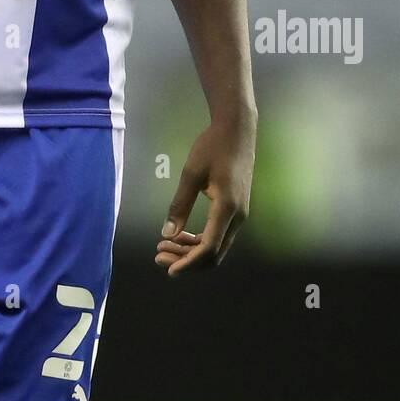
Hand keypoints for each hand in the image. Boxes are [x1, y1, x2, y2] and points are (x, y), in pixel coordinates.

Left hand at [155, 114, 254, 275]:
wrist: (237, 131)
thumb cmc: (213, 147)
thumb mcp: (191, 173)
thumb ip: (179, 205)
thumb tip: (167, 233)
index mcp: (227, 208)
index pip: (208, 248)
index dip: (188, 263)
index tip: (169, 269)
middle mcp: (238, 217)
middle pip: (214, 254)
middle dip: (186, 260)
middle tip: (159, 255)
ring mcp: (240, 214)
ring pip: (217, 246)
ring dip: (191, 251)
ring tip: (165, 246)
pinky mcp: (237, 209)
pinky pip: (219, 235)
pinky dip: (200, 240)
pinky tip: (181, 235)